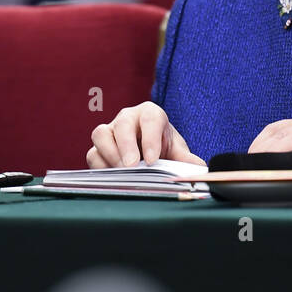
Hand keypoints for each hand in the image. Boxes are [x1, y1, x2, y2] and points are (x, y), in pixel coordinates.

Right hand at [87, 101, 204, 167]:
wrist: (147, 150)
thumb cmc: (162, 146)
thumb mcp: (177, 150)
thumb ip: (187, 159)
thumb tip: (198, 168)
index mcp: (150, 114)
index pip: (150, 119)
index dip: (151, 138)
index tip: (153, 159)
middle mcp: (127, 118)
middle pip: (122, 124)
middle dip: (126, 145)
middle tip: (132, 166)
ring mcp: (110, 131)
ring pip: (101, 134)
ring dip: (110, 154)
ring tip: (121, 172)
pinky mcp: (98, 148)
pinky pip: (93, 154)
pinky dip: (100, 166)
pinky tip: (112, 178)